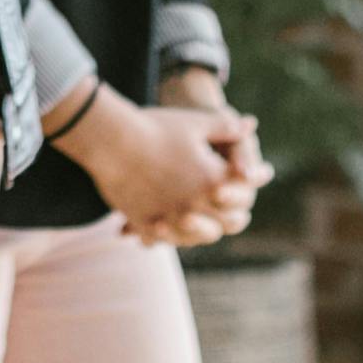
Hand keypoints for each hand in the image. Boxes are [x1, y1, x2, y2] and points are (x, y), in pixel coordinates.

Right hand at [57, 90, 268, 246]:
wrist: (111, 139)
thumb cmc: (156, 127)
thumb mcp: (196, 123)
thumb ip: (227, 128)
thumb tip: (250, 124)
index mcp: (213, 180)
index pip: (241, 197)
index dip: (245, 192)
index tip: (245, 190)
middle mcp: (194, 204)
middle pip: (224, 224)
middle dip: (228, 219)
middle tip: (231, 216)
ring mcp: (169, 217)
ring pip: (193, 237)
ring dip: (198, 233)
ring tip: (195, 224)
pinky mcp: (144, 223)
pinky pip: (160, 239)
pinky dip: (164, 236)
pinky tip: (161, 230)